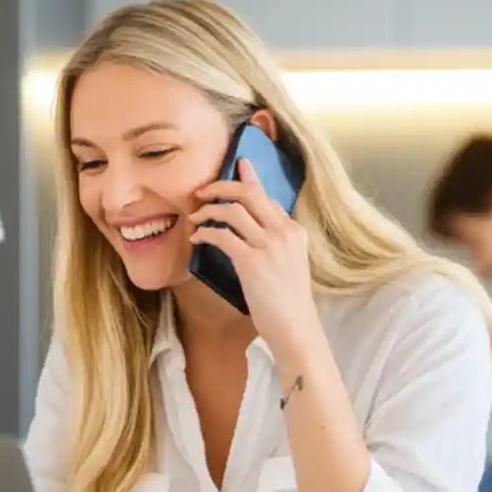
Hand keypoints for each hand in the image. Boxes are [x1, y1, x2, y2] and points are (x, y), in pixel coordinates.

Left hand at [189, 158, 324, 364]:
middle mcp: (283, 232)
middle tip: (202, 191)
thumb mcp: (289, 262)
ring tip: (195, 218)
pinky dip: (205, 233)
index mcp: (294, 230)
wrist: (295, 327)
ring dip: (208, 211)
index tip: (238, 165)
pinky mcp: (252, 262)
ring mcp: (269, 246)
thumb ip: (275, 242)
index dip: (249, 179)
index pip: (267, 196)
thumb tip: (249, 230)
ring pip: (233, 210)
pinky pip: (222, 236)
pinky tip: (197, 238)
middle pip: (249, 194)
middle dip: (222, 187)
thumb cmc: (288, 301)